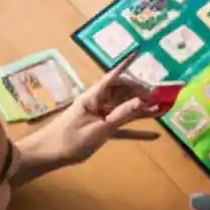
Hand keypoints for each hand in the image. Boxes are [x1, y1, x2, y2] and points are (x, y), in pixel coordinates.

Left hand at [33, 51, 161, 164]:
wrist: (46, 155)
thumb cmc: (69, 141)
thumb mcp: (98, 130)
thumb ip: (120, 116)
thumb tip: (140, 101)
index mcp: (93, 97)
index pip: (113, 77)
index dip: (125, 65)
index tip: (139, 54)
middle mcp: (98, 103)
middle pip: (122, 93)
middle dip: (141, 93)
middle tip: (160, 97)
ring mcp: (100, 116)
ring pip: (125, 109)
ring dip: (142, 110)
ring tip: (163, 109)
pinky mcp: (101, 130)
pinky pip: (122, 127)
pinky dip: (136, 130)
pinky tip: (152, 135)